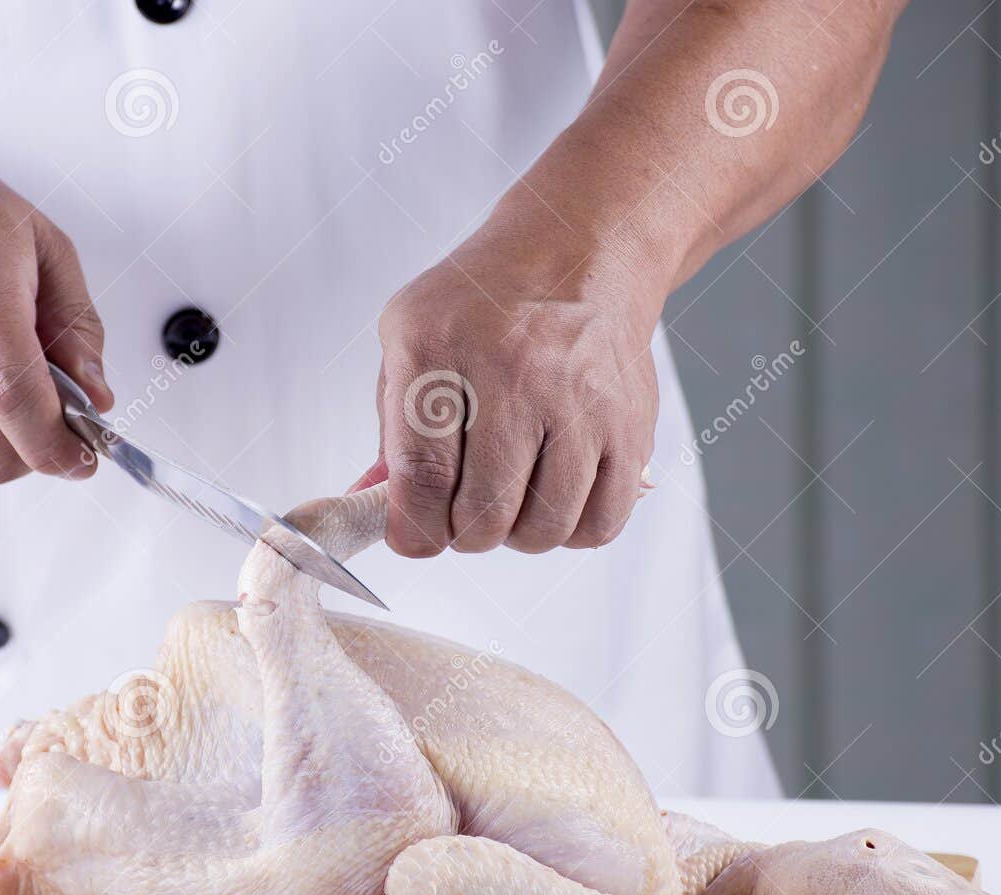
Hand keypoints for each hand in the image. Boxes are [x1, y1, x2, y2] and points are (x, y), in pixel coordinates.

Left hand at [359, 222, 662, 555]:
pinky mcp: (629, 423)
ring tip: (510, 501)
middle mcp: (513, 372)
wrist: (576, 250)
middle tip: (462, 513)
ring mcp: (579, 399)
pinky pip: (602, 520)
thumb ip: (390, 431)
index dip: (413, 528)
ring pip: (544, 526)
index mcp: (438, 349)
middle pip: (484, 512)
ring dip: (518, 535)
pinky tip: (555, 499)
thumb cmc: (483, 302)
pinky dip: (572, 530)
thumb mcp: (408, 338)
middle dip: (463, 533)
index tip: (413, 538)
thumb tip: (372, 506)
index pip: (422, 475)